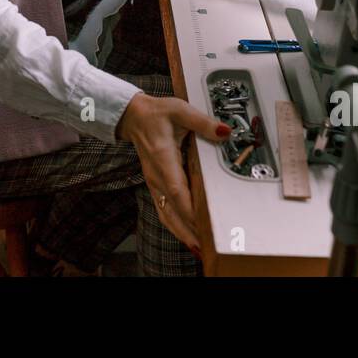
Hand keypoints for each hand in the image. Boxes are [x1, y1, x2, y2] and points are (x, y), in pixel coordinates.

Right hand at [116, 92, 230, 254]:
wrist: (133, 116)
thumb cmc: (157, 113)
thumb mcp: (181, 110)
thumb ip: (203, 123)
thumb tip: (224, 132)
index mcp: (163, 158)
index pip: (176, 188)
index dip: (188, 208)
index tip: (200, 222)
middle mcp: (157, 175)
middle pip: (171, 209)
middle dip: (187, 229)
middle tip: (204, 246)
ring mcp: (154, 182)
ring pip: (166, 214)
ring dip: (181, 232)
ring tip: (198, 247)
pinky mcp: (155, 185)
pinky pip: (163, 210)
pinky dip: (174, 225)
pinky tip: (186, 234)